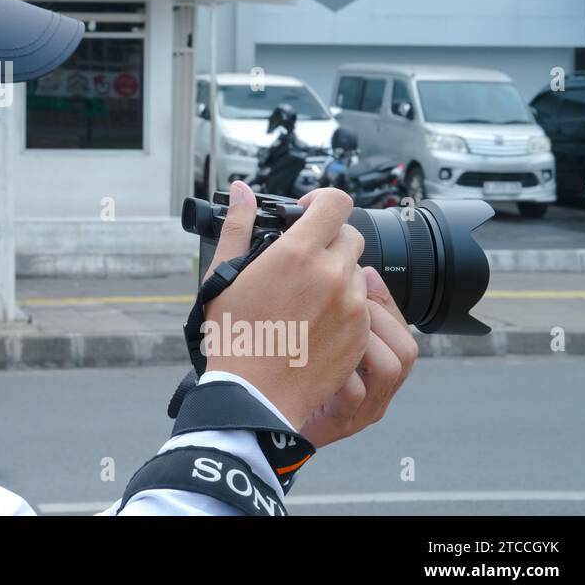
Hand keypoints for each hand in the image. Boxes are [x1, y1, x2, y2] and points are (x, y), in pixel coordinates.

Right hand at [201, 180, 370, 431]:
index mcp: (298, 252)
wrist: (256, 393)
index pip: (336, 202)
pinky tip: (314, 322)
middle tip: (302, 259)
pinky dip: (343, 305)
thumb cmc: (234, 335)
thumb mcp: (223, 275)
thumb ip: (237, 226)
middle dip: (328, 239)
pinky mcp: (361, 333)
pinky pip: (361, 305)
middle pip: (349, 235)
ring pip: (356, 271)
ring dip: (336, 274)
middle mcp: (333, 273)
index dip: (323, 201)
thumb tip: (242, 191)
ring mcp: (352, 304)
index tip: (307, 213)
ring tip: (305, 297)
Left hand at [296, 266, 418, 447]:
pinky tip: (311, 358)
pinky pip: (355, 393)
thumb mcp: (315, 333)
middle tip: (340, 300)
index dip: (382, 298)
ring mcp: (363, 408)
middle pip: (406, 347)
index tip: (357, 275)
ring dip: (361, 340)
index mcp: (373, 364)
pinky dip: (338, 371)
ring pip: (390, 367)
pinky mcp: (341, 421)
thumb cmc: (285, 369)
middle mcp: (376, 388)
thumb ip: (338, 303)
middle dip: (373, 315)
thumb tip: (363, 270)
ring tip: (327, 327)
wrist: (259, 414)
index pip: (399, 327)